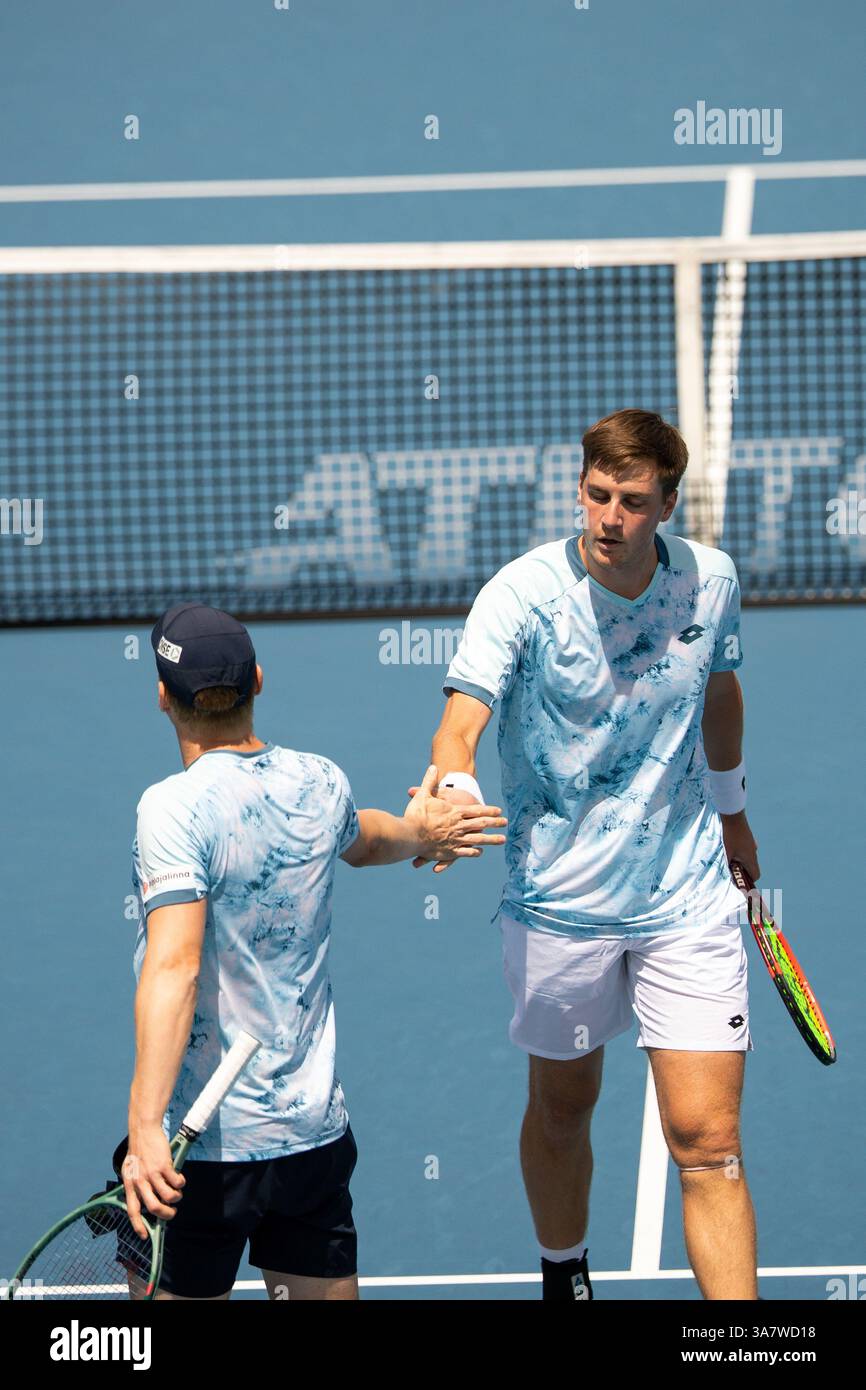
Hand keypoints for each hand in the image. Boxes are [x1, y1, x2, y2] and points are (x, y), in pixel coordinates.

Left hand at [123, 1122, 184, 1238]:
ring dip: (176, 1198)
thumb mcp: (132, 1169)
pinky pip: (177, 1182)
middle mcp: (140, 1181)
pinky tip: (179, 1178)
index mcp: (130, 1184)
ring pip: (168, 1196)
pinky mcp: (164, 1165)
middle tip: (172, 1212)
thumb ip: (137, 1184)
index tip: (144, 1236)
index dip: (138, 1225)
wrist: (143, 1130)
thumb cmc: (139, 1150)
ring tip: (177, 1193)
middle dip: (166, 1214)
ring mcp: (152, 1173)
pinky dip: (181, 1183)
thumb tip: (147, 1200)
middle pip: (153, 1208)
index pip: (132, 1210)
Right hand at [403, 765, 505, 870]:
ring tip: (502, 839)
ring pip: (478, 839)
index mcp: (455, 812)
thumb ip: (429, 781)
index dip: (489, 810)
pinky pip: (466, 852)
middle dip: (495, 823)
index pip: (476, 810)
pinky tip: (480, 852)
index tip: (499, 811)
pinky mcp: (450, 852)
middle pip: (481, 824)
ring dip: (492, 839)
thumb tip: (433, 767)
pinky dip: (474, 852)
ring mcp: (456, 840)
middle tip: (506, 823)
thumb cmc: (415, 815)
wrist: (410, 836)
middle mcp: (459, 826)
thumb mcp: (423, 794)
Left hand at [721, 811, 759, 882]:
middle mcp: (754, 852)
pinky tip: (729, 847)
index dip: (748, 880)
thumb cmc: (729, 836)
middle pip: (751, 867)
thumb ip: (729, 867)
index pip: (756, 875)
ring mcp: (752, 845)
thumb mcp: (727, 854)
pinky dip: (739, 852)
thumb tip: (730, 878)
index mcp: (751, 859)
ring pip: (748, 858)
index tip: (739, 880)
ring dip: (739, 861)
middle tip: (730, 868)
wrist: (733, 815)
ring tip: (728, 857)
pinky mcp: (748, 839)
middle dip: (742, 870)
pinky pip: (745, 850)